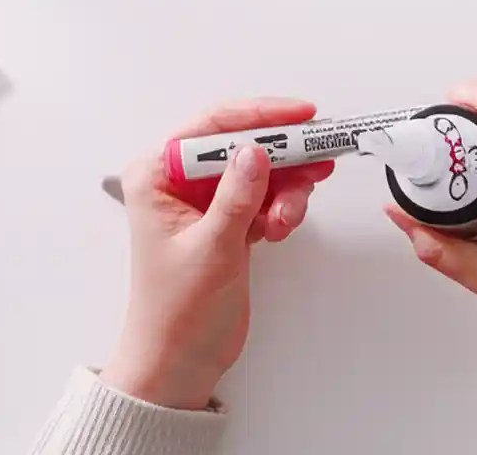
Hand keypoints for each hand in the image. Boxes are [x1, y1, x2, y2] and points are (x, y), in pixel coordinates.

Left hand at [102, 98, 334, 409]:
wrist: (180, 361)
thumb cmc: (176, 311)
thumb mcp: (211, 248)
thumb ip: (236, 197)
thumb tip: (256, 151)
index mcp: (157, 175)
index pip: (210, 128)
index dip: (258, 116)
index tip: (299, 115)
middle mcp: (180, 181)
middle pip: (241, 145)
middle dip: (282, 155)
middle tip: (319, 156)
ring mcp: (207, 201)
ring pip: (261, 172)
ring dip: (285, 189)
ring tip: (289, 217)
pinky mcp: (230, 222)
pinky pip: (267, 197)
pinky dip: (282, 207)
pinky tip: (282, 226)